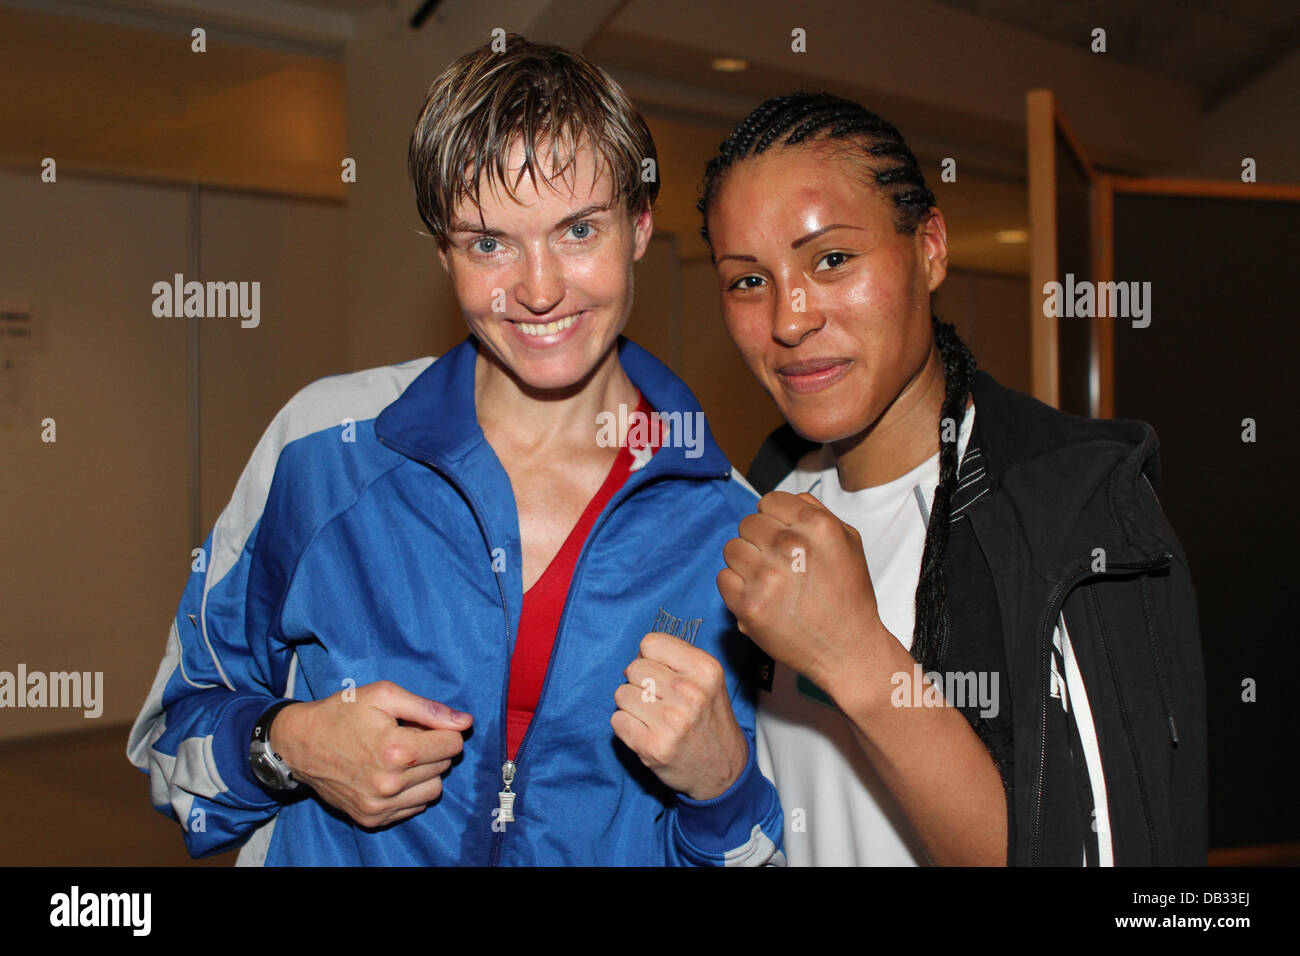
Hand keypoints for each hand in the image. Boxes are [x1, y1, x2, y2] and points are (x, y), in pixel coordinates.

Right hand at [270, 680, 471, 828]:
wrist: (299, 743)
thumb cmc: (341, 713)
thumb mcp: (384, 695)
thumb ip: (429, 709)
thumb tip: (466, 722)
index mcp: (396, 751)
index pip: (453, 744)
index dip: (442, 730)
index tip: (423, 724)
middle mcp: (390, 784)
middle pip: (444, 765)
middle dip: (432, 748)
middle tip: (404, 736)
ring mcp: (380, 805)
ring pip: (434, 789)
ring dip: (425, 772)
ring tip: (398, 757)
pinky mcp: (372, 818)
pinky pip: (414, 807)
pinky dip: (410, 790)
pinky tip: (389, 774)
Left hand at [610, 633, 748, 800]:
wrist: (723, 770)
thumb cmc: (708, 719)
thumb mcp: (707, 680)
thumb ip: (676, 659)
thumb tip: (638, 654)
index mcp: (705, 669)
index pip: (651, 642)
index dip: (651, 658)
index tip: (662, 675)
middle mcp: (690, 692)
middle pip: (633, 667)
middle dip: (640, 683)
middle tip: (659, 701)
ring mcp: (671, 721)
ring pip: (621, 693)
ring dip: (632, 705)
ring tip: (653, 717)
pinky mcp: (653, 746)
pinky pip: (617, 720)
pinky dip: (626, 726)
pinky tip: (646, 733)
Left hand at [717, 491, 888, 694]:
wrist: (848, 649)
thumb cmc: (849, 596)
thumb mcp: (848, 542)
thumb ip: (815, 512)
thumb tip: (781, 502)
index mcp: (816, 526)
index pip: (769, 502)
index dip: (774, 519)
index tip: (782, 538)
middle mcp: (790, 547)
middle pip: (747, 523)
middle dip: (759, 541)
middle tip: (776, 563)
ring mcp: (767, 577)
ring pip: (731, 548)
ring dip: (745, 562)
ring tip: (766, 579)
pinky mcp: (749, 606)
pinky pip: (723, 578)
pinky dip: (736, 587)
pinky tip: (758, 596)